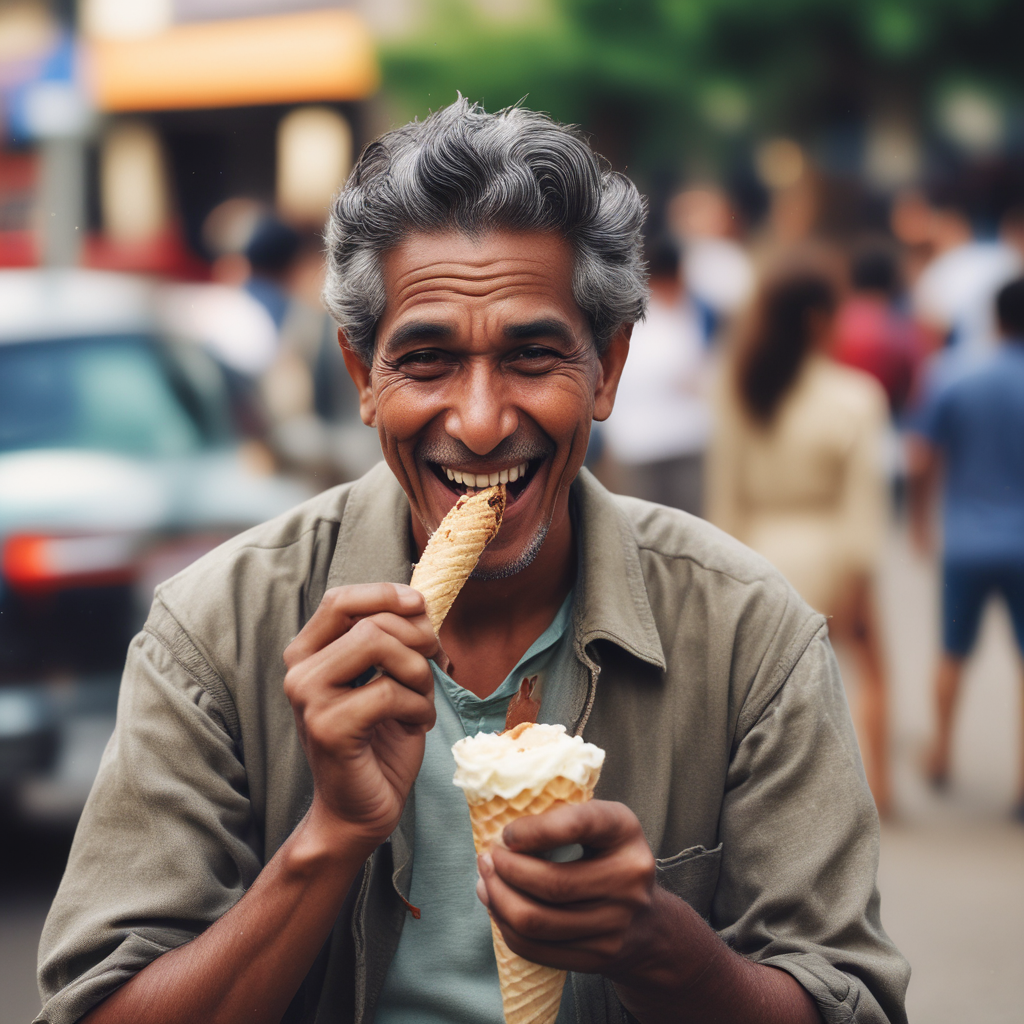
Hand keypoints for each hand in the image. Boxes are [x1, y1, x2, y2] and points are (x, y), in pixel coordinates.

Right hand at [283, 583, 438, 853]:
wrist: (361, 810)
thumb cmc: (379, 741)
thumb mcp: (388, 678)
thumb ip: (393, 640)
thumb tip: (419, 603)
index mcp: (309, 655)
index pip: (340, 600)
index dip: (384, 595)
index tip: (419, 607)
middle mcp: (300, 672)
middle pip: (371, 623)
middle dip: (418, 640)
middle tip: (434, 667)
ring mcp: (309, 699)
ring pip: (379, 646)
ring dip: (419, 673)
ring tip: (421, 701)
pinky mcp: (328, 728)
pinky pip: (389, 692)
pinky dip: (419, 707)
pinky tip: (417, 726)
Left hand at [475, 800, 660, 979]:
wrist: (647, 922)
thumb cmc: (607, 859)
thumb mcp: (599, 825)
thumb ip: (561, 820)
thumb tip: (502, 837)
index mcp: (625, 831)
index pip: (577, 824)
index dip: (534, 830)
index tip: (507, 833)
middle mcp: (628, 878)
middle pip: (551, 883)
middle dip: (506, 870)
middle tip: (487, 858)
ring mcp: (616, 924)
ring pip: (536, 921)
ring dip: (498, 900)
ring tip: (486, 881)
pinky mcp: (598, 957)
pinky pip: (535, 949)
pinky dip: (506, 927)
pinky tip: (498, 907)